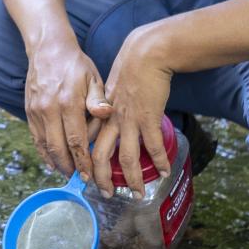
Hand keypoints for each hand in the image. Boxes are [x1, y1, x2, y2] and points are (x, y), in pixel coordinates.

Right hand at [24, 36, 113, 181]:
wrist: (47, 49)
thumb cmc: (75, 65)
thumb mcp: (93, 77)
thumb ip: (98, 98)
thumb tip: (106, 113)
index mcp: (68, 102)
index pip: (76, 140)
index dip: (83, 161)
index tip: (89, 176)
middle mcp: (49, 109)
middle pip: (58, 147)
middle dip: (69, 167)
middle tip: (80, 180)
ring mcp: (37, 111)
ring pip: (45, 145)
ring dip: (56, 162)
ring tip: (67, 173)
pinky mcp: (29, 110)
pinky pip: (35, 137)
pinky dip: (42, 152)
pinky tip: (51, 162)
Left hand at [90, 26, 173, 196]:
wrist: (145, 54)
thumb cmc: (129, 72)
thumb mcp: (108, 91)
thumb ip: (103, 110)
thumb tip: (102, 125)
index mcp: (98, 115)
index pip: (86, 144)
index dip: (84, 163)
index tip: (86, 177)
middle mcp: (110, 121)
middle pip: (100, 156)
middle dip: (102, 179)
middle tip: (107, 194)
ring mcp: (129, 120)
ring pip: (127, 157)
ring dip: (132, 178)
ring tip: (138, 193)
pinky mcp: (148, 117)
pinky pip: (153, 146)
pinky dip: (159, 161)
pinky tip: (164, 172)